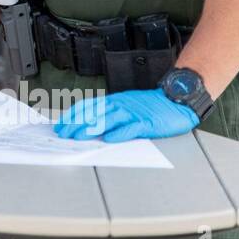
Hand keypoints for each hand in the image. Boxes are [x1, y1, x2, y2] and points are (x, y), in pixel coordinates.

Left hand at [54, 89, 198, 142]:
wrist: (177, 98)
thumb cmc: (152, 106)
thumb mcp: (127, 106)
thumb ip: (111, 114)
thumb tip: (90, 126)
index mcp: (115, 101)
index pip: (88, 106)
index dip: (73, 115)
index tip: (60, 124)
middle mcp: (121, 104)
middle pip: (94, 113)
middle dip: (76, 123)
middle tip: (62, 134)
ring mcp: (133, 112)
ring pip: (108, 120)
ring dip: (92, 128)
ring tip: (78, 137)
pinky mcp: (147, 122)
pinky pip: (131, 128)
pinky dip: (120, 133)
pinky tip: (110, 139)